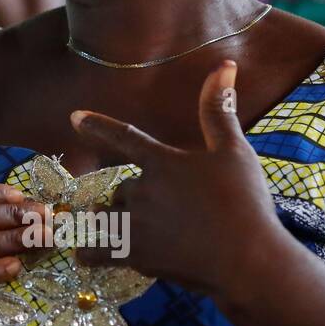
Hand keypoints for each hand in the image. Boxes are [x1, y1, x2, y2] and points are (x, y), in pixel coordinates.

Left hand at [70, 60, 291, 299]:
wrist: (250, 260)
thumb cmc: (245, 202)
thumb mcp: (234, 151)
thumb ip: (218, 111)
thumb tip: (223, 65)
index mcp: (162, 161)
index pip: (123, 136)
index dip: (98, 126)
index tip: (74, 118)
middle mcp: (141, 189)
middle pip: (121, 187)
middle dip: (132, 196)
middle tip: (162, 211)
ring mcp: (135, 224)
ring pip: (107, 216)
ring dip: (111, 219)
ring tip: (126, 228)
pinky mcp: (136, 255)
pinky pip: (98, 251)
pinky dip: (89, 252)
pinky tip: (83, 254)